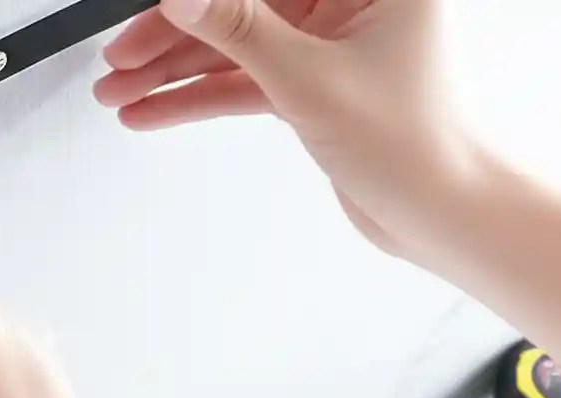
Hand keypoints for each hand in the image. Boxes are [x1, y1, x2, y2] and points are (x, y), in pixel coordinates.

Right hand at [96, 0, 479, 265]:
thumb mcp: (310, 80)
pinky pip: (243, 81)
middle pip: (242, 5)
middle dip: (175, 34)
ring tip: (119, 90)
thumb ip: (238, 29)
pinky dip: (199, 98)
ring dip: (176, 71)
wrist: (442, 214)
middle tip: (120, 55)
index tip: (153, 6)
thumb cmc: (417, 144)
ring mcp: (328, 44)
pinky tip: (152, 111)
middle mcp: (351, 2)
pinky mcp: (313, 84)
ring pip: (234, 45)